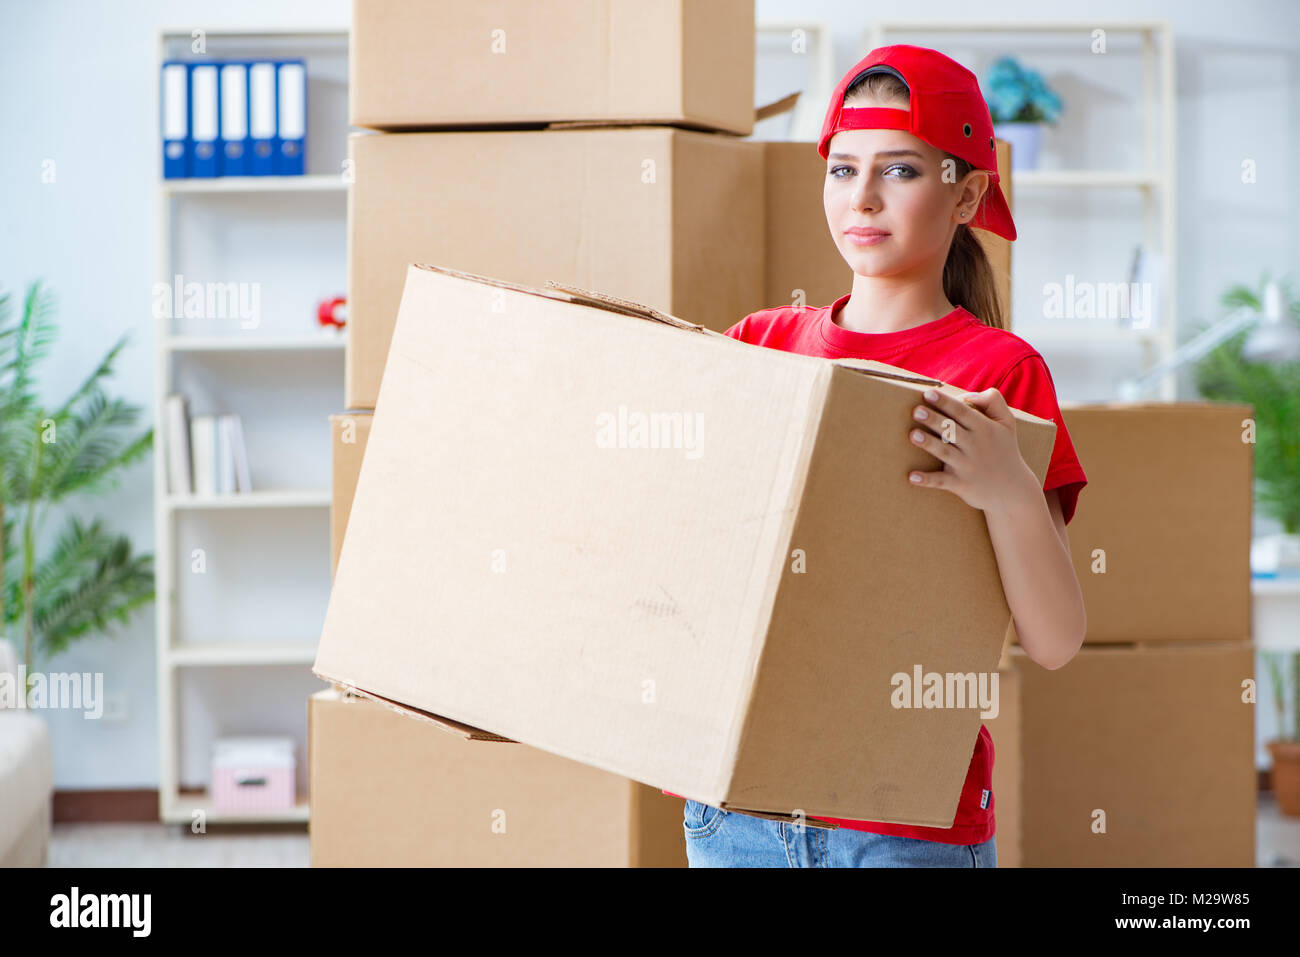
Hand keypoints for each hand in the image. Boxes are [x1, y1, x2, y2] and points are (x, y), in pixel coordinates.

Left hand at [905, 386, 1037, 514]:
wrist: (1013, 488)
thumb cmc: (1004, 449)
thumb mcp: (1007, 422)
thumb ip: (993, 401)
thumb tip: (968, 395)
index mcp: (984, 428)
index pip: (961, 412)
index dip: (945, 402)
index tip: (928, 393)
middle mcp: (974, 446)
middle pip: (951, 430)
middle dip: (934, 420)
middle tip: (916, 411)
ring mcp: (967, 466)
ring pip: (945, 453)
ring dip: (929, 444)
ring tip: (913, 435)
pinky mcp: (960, 484)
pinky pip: (941, 481)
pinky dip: (927, 480)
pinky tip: (912, 477)